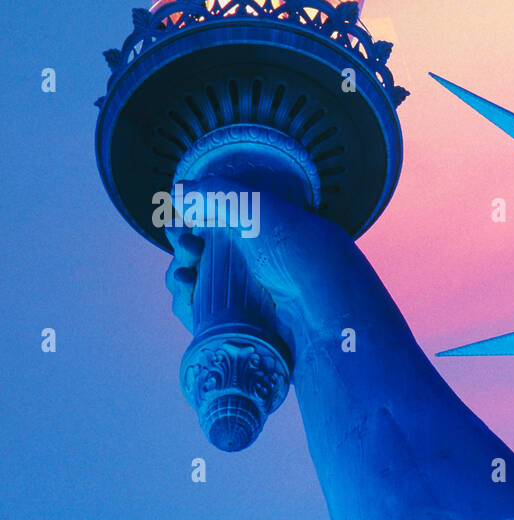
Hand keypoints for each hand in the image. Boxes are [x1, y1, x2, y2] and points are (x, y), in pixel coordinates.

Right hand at [162, 183, 352, 346]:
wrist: (328, 308)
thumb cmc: (301, 253)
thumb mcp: (261, 211)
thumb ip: (218, 194)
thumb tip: (179, 189)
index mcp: (261, 236)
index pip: (213, 229)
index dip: (191, 225)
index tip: (181, 224)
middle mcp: (254, 267)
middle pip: (200, 259)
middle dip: (183, 251)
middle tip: (189, 249)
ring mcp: (247, 299)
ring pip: (196, 288)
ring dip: (179, 277)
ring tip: (184, 276)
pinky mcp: (240, 329)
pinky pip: (201, 319)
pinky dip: (186, 306)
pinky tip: (185, 295)